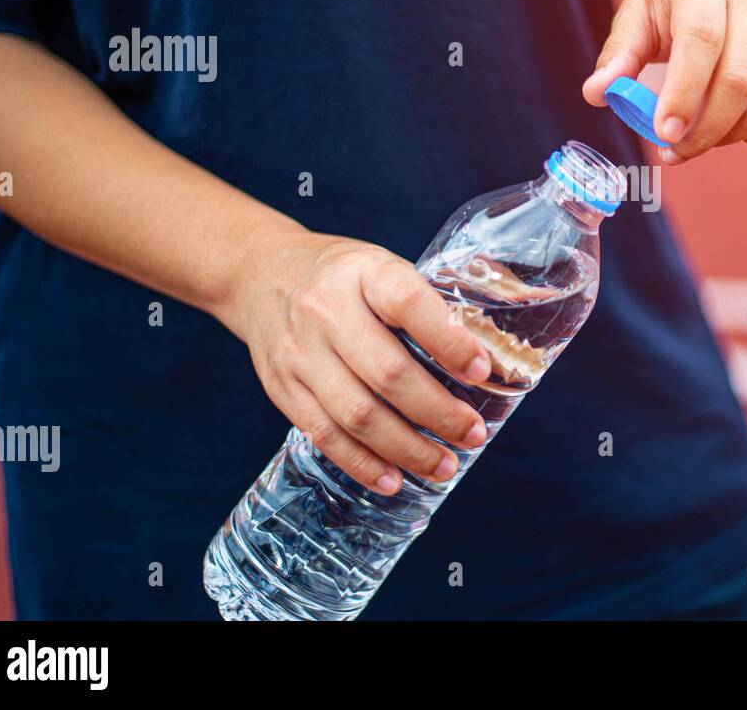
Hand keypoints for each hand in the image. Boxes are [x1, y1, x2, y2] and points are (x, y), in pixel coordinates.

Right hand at [217, 229, 491, 494]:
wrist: (259, 274)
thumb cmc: (340, 276)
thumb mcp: (381, 266)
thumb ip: (425, 304)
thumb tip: (487, 358)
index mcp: (363, 273)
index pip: (409, 305)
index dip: (449, 342)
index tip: (482, 372)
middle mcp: (326, 312)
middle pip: (387, 372)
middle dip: (438, 412)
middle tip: (472, 435)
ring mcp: (300, 353)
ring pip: (356, 414)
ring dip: (406, 449)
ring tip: (443, 466)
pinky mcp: (282, 387)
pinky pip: (324, 435)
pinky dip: (362, 463)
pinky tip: (394, 479)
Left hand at [584, 0, 746, 163]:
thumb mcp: (637, 13)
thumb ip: (618, 55)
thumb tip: (597, 94)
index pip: (701, 41)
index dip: (684, 93)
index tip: (663, 133)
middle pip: (739, 79)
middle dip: (704, 129)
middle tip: (673, 151)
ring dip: (727, 136)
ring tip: (695, 141)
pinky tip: (730, 134)